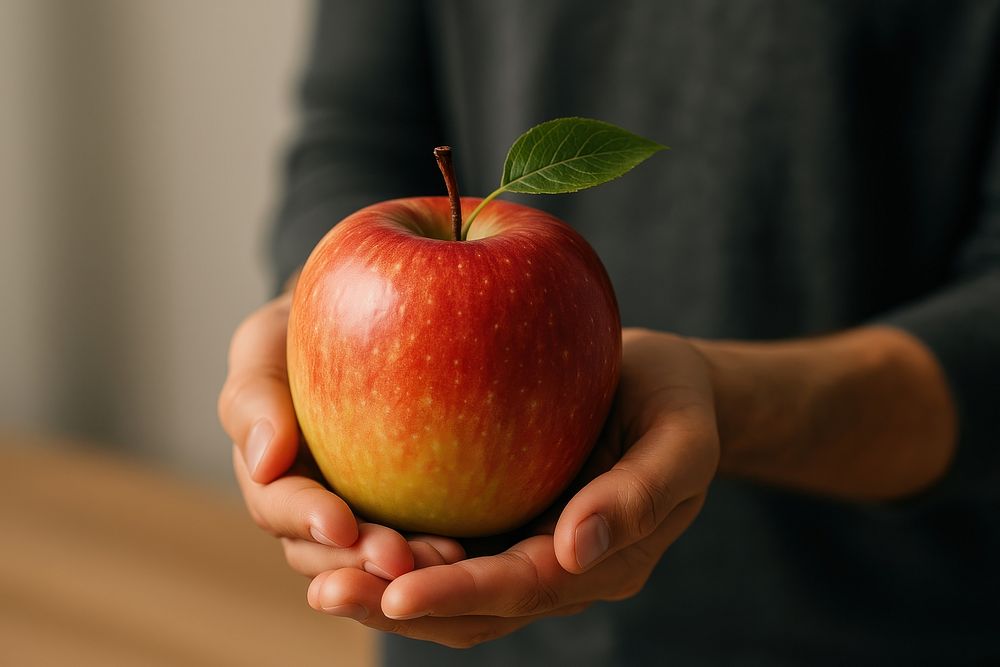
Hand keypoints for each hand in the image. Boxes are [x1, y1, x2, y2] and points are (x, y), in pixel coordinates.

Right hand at [218, 294, 464, 579]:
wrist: (373, 315)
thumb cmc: (306, 324)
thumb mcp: (267, 341)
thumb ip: (254, 395)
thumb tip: (266, 461)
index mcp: (269, 471)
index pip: (278, 504)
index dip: (304, 518)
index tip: (340, 522)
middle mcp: (312, 505)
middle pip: (327, 551)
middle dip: (358, 563)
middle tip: (398, 560)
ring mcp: (365, 512)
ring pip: (377, 561)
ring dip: (406, 570)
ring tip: (445, 561)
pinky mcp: (418, 510)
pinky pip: (428, 537)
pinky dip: (445, 553)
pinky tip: (475, 547)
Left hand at [306, 328, 719, 646]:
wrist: (661, 384)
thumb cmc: (678, 403)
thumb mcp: (683, 441)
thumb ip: (641, 495)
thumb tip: (577, 549)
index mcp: (600, 561)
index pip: (523, 587)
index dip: (461, 593)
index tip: (398, 589)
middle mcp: (552, 566)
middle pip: (470, 608)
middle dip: (399, 606)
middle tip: (327, 589)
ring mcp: (520, 544)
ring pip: (446, 585)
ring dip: (383, 587)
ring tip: (318, 574)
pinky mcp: (496, 514)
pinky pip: (441, 539)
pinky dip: (393, 544)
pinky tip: (343, 525)